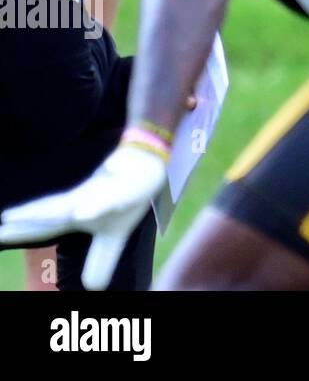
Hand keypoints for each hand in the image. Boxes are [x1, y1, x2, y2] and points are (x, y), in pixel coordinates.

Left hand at [0, 144, 166, 289]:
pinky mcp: (127, 188)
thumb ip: (101, 260)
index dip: (20, 232)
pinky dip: (95, 207)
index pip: (44, 226)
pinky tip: (82, 215)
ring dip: (50, 211)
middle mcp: (84, 201)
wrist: (150, 163)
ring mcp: (105, 193)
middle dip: (27, 218)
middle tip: (2, 223)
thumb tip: (93, 288)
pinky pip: (110, 200)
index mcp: (77, 214)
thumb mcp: (114, 237)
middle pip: (51, 212)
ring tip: (27, 217)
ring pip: (75, 203)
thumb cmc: (126, 197)